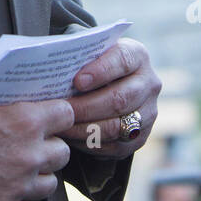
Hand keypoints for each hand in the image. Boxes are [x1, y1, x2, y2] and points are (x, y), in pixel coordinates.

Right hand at [0, 99, 74, 200]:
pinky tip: (2, 186)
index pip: (67, 115)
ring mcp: (20, 184)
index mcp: (26, 121)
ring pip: (50, 183)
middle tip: (33, 146)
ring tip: (18, 169)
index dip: (59, 117)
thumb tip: (35, 104)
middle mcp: (29, 154)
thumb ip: (16, 108)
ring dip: (37, 176)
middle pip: (63, 153)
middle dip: (49, 149)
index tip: (54, 120)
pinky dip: (16, 197)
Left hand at [63, 38, 161, 159]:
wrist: (109, 85)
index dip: (100, 71)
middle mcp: (148, 83)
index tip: (77, 82)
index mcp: (137, 55)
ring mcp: (147, 112)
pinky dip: (90, 144)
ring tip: (61, 126)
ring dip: (85, 128)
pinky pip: (114, 146)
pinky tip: (71, 138)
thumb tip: (52, 69)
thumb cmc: (92, 65)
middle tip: (60, 110)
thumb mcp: (90, 55)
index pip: (122, 60)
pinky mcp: (140, 137)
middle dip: (86, 107)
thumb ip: (80, 59)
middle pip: (119, 99)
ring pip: (117, 126)